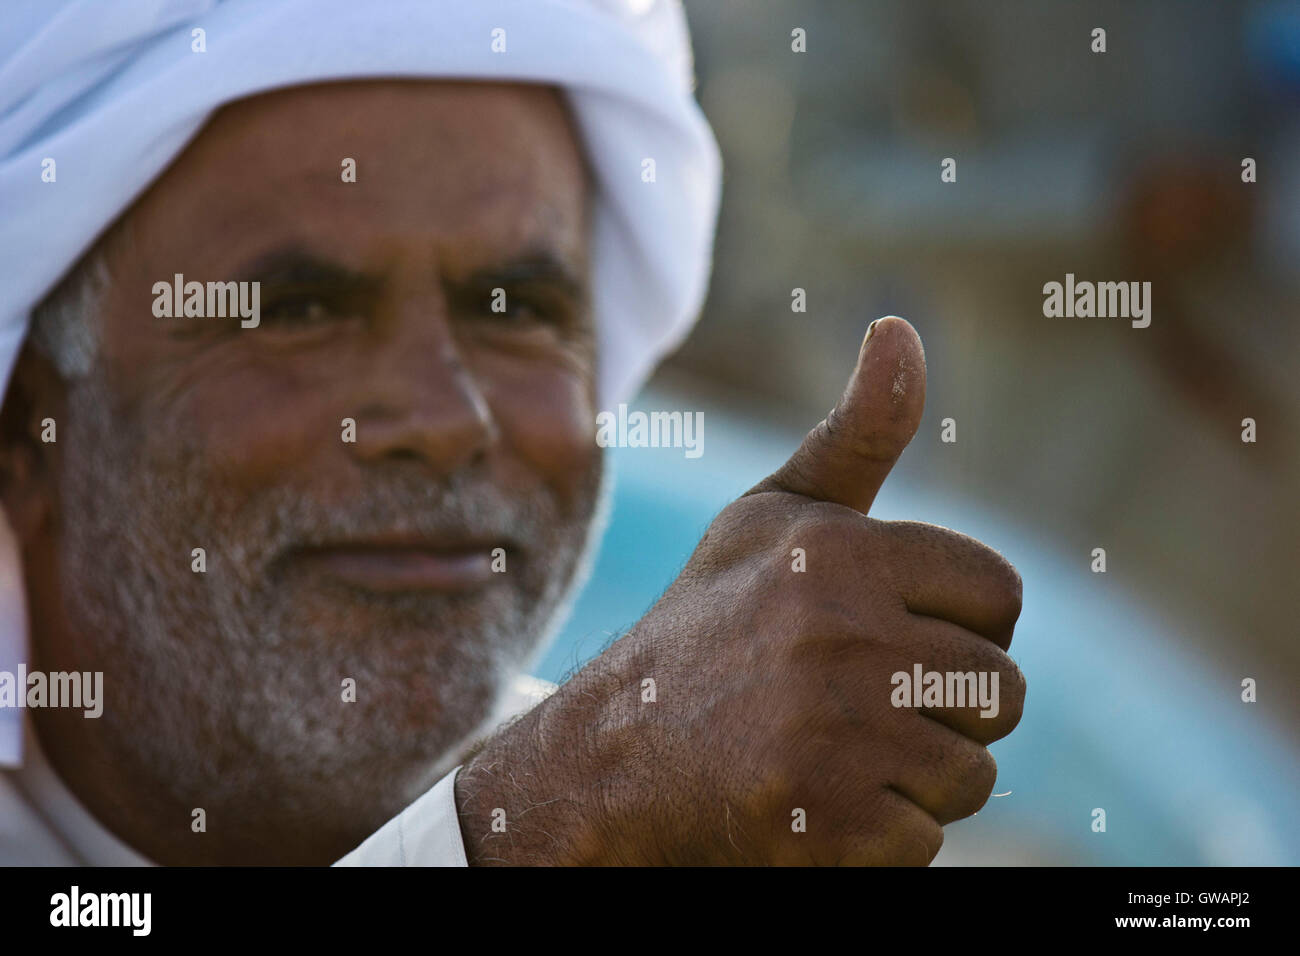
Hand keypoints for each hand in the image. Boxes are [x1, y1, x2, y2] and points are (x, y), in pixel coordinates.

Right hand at [455, 316, 1024, 864]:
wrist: (609, 757)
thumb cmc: (708, 628)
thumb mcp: (773, 517)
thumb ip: (857, 431)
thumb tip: (903, 327)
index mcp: (841, 553)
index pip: (1000, 595)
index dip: (961, 624)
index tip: (895, 638)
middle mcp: (842, 636)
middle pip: (999, 690)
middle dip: (944, 706)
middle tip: (857, 705)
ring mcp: (834, 735)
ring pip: (969, 772)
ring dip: (914, 775)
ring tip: (831, 752)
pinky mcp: (829, 825)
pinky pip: (925, 839)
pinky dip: (880, 836)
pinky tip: (812, 803)